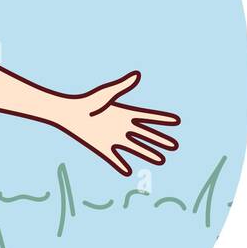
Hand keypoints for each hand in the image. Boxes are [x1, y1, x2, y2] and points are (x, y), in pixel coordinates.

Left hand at [54, 71, 179, 175]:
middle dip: (160, 140)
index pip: (148, 117)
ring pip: (135, 148)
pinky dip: (120, 165)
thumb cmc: (87, 101)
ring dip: (148, 154)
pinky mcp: (102, 146)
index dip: (162, 119)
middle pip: (146, 135)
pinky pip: (114, 158)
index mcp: (124, 113)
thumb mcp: (106, 94)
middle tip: (174, 146)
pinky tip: (128, 172)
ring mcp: (113, 138)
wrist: (69, 113)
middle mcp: (121, 127)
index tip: (177, 121)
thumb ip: (122, 86)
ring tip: (161, 160)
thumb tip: (137, 75)